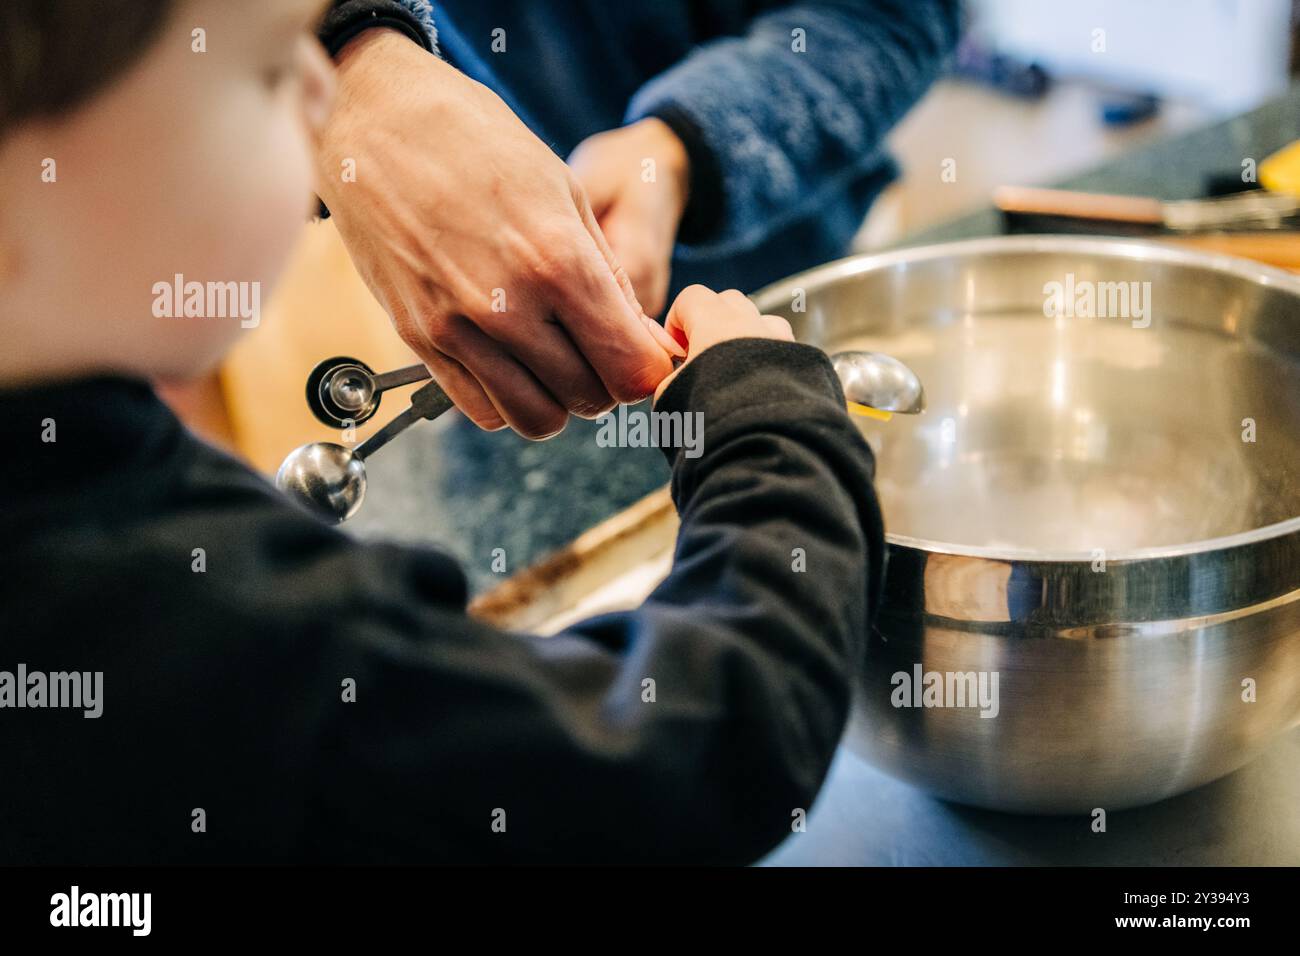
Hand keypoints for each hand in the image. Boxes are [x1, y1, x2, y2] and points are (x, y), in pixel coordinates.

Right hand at [315, 32, 681, 438]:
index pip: (631, 368)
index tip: (644, 353)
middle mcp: (507, 307)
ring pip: (537, 419)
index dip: (649, 369)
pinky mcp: (417, 338)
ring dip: (559, 399)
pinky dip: (508, 398)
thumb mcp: (566, 192)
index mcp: (558, 262)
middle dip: (607, 381)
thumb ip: (610, 279)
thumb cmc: (478, 142)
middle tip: (598, 348)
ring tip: (554, 359)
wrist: (375, 118)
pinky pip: (481, 409)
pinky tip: (510, 360)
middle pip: (590, 398)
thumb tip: (645, 343)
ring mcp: (456, 329)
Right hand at [654, 286, 793, 401]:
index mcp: (713, 320)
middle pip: (727, 303)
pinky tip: (761, 387)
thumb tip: (671, 381)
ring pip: (759, 322)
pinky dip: (770, 360)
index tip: (675, 351)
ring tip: (735, 374)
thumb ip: (667, 380)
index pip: (690, 298)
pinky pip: (782, 349)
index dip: (677, 322)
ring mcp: (780, 338)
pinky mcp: (801, 361)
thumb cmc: (713, 412)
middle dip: (712, 324)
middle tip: (702, 359)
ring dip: (745, 338)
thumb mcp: (669, 398)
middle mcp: (750, 321)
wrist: (763, 436)